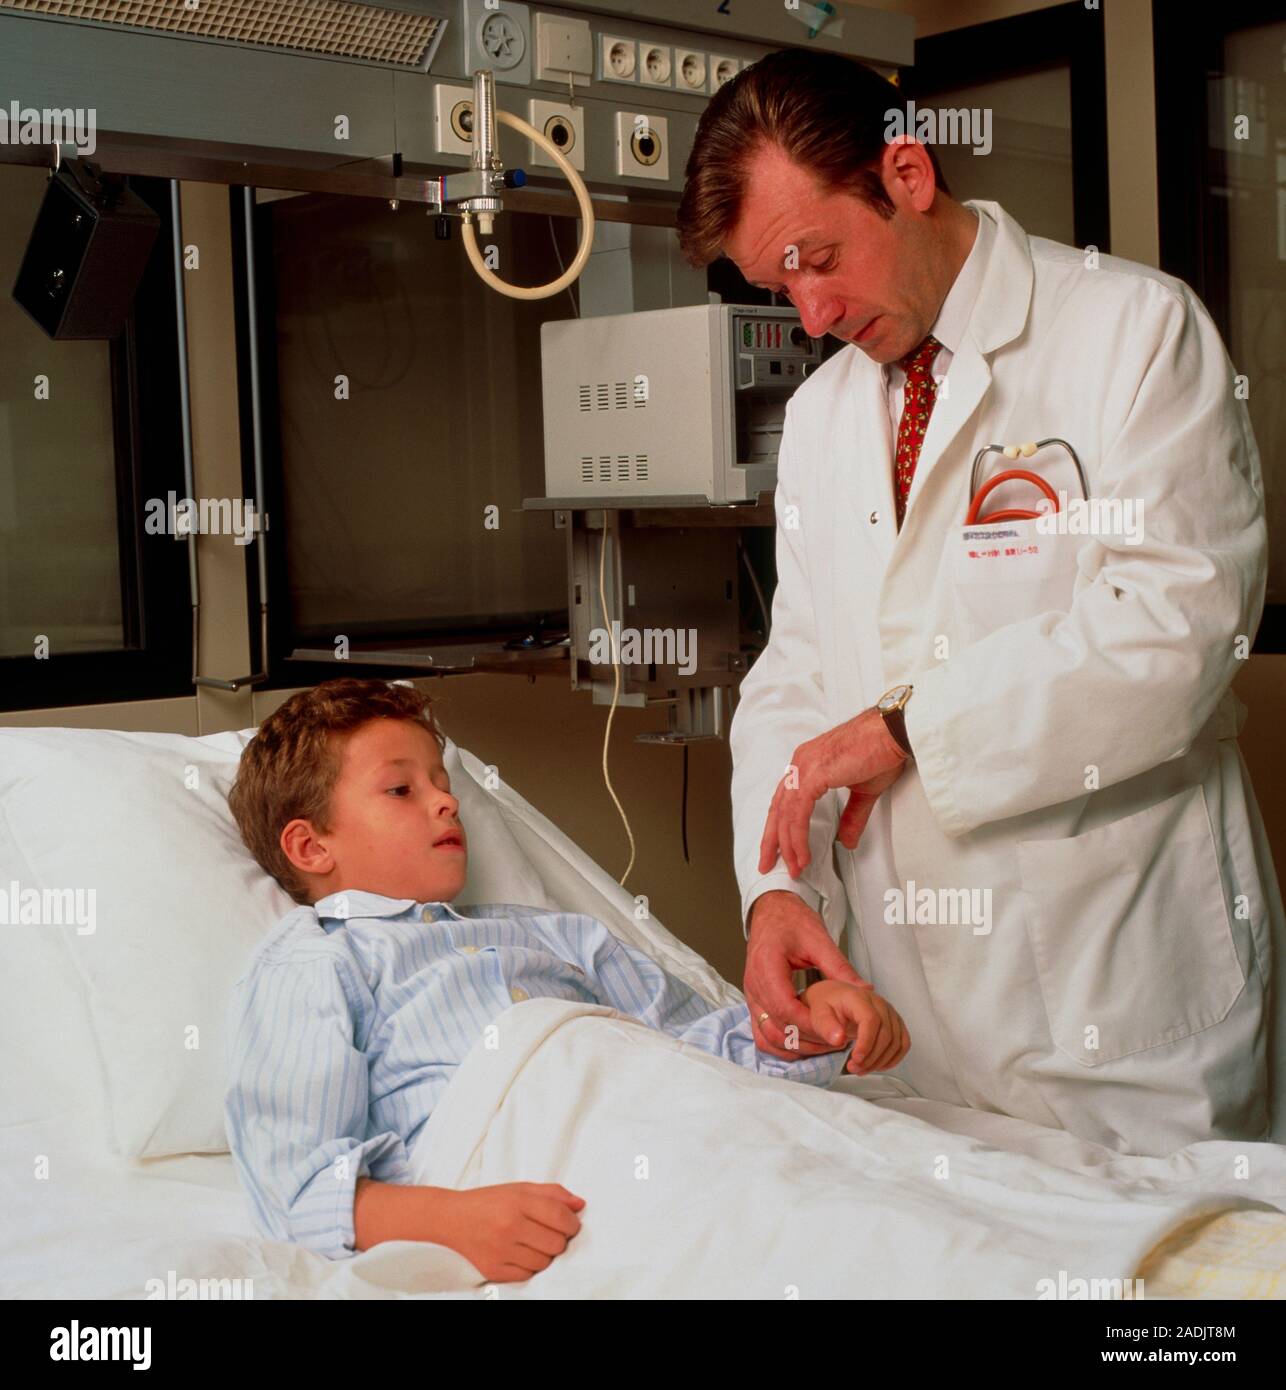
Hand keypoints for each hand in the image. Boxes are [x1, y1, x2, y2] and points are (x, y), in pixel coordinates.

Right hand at [439, 1183, 585, 1282]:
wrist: (452, 1218)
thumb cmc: (488, 1202)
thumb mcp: (520, 1188)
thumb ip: (552, 1194)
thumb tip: (579, 1205)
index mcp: (518, 1202)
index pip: (560, 1217)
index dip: (572, 1222)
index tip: (571, 1224)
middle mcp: (509, 1227)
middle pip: (556, 1244)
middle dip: (560, 1239)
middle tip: (549, 1233)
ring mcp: (501, 1251)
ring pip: (544, 1262)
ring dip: (545, 1254)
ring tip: (533, 1242)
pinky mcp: (494, 1270)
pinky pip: (527, 1275)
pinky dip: (529, 1266)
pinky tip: (521, 1253)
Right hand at [744, 890, 865, 1059]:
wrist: (771, 911)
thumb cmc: (791, 921)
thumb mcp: (818, 939)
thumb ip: (839, 967)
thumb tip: (866, 991)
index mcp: (766, 967)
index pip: (785, 1008)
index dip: (811, 1026)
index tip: (837, 1036)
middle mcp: (754, 986)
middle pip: (777, 1027)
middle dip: (808, 1040)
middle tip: (838, 1043)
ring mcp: (751, 996)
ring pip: (767, 1036)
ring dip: (795, 1046)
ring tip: (825, 1047)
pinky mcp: (755, 1002)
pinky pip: (762, 1033)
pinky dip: (782, 1045)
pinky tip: (805, 1045)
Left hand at [758, 708, 907, 878]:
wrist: (894, 732)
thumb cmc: (882, 750)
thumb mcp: (864, 791)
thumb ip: (851, 816)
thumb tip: (846, 840)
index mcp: (807, 763)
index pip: (785, 800)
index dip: (779, 826)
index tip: (778, 848)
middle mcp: (801, 763)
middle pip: (778, 808)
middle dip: (773, 840)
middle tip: (770, 864)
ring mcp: (805, 767)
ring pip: (785, 813)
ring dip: (788, 844)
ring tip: (795, 866)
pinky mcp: (814, 774)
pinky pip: (798, 812)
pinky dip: (798, 835)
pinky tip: (802, 852)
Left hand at [803, 979, 910, 1075]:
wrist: (834, 997)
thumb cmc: (827, 1004)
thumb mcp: (818, 1013)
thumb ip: (826, 1026)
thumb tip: (838, 1040)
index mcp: (859, 997)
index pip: (871, 1020)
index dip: (866, 1043)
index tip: (856, 1059)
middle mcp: (878, 1002)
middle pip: (886, 1033)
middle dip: (871, 1057)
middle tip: (854, 1068)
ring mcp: (889, 1012)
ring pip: (896, 1041)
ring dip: (881, 1061)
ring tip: (862, 1068)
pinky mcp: (895, 1022)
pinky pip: (903, 1043)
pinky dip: (893, 1058)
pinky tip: (879, 1065)